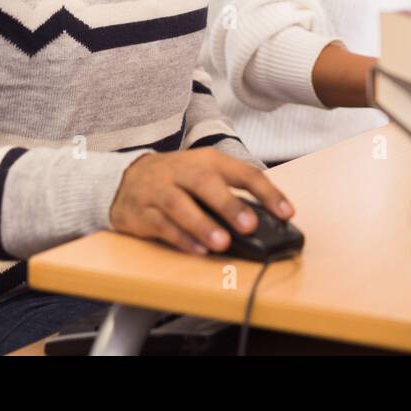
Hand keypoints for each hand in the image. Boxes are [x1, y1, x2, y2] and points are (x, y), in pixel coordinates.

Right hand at [109, 148, 293, 255]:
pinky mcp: (141, 212)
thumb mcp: (205, 176)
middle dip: (230, 205)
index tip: (286, 212)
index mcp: (208, 161)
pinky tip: (197, 250)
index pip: (242, 172)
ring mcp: (159, 191)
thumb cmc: (177, 180)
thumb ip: (231, 194)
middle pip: (206, 183)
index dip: (267, 192)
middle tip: (250, 226)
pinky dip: (180, 238)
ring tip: (223, 244)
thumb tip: (265, 221)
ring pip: (180, 205)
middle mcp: (183, 172)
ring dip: (202, 225)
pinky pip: (161, 225)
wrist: (124, 179)